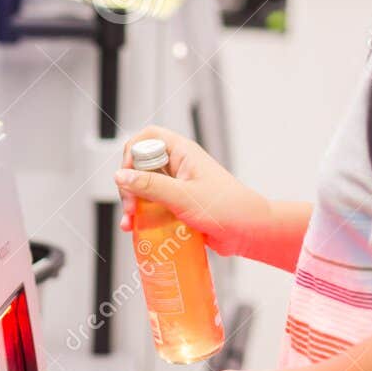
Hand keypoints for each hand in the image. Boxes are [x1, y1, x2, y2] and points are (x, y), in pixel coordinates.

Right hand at [113, 126, 269, 257]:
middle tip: (131, 208)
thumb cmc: (227, 209)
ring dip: (133, 205)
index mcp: (183, 153)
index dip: (132, 154)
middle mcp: (178, 166)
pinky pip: (153, 206)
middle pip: (140, 165)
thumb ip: (150, 186)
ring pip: (144, 188)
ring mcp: (178, 186)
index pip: (147, 139)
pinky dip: (143, 216)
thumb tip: (121, 176)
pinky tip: (137, 229)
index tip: (129, 177)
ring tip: (130, 223)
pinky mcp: (178, 205)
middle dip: (130, 187)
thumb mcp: (183, 197)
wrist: (250, 232)